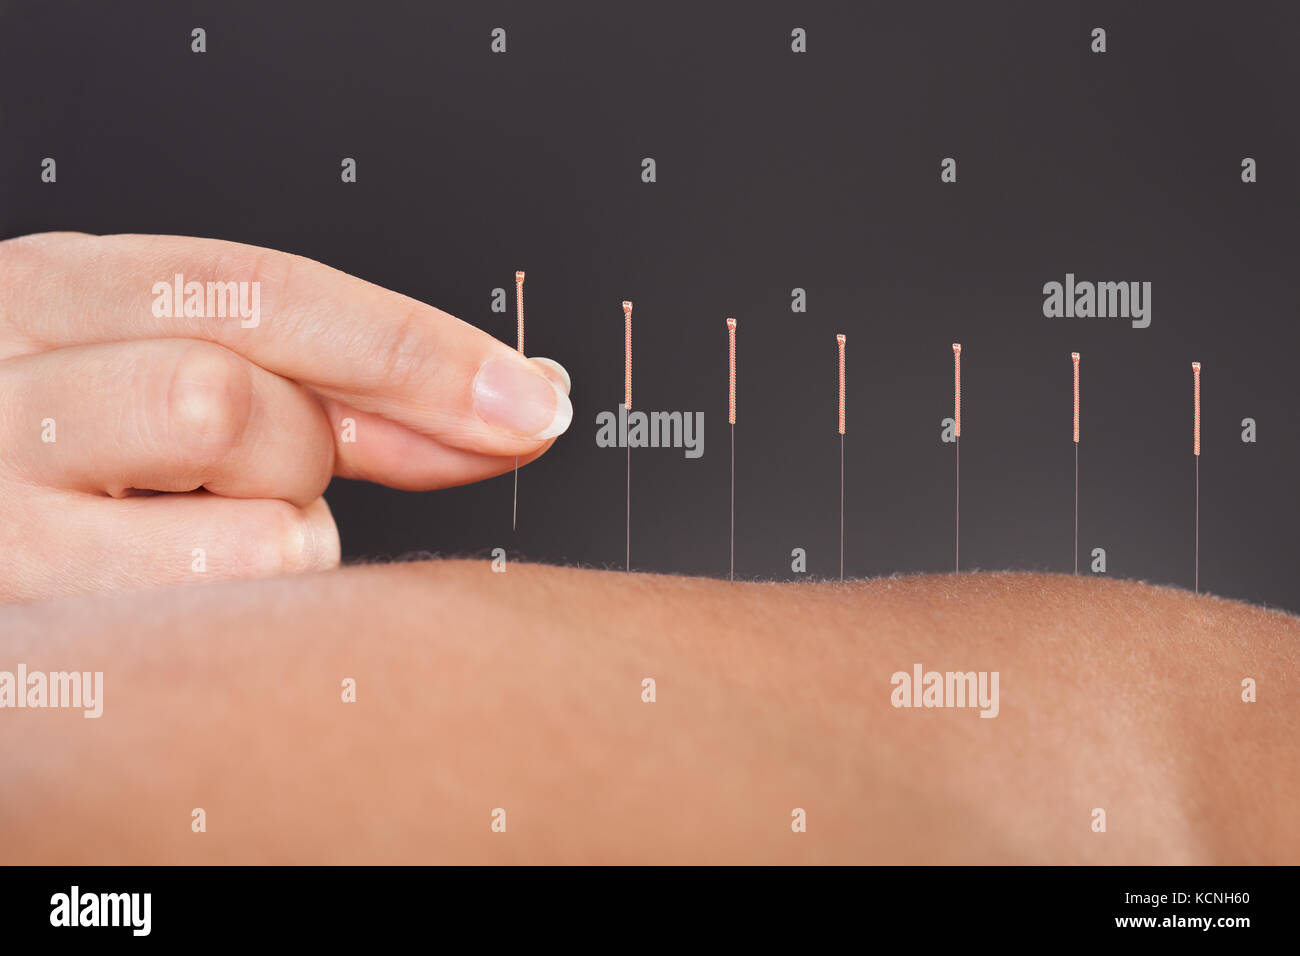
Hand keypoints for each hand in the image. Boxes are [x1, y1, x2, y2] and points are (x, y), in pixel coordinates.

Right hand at [0, 232, 571, 601]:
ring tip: (194, 537)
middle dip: (303, 452)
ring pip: (244, 521)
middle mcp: (0, 386)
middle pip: (243, 399)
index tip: (537, 403)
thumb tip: (510, 406)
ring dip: (276, 540)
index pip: (262, 291)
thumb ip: (330, 390)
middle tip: (271, 477)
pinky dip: (243, 614)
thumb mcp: (170, 381)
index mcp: (50, 293)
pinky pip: (218, 626)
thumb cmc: (76, 462)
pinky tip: (171, 597)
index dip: (419, 350)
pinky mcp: (27, 628)